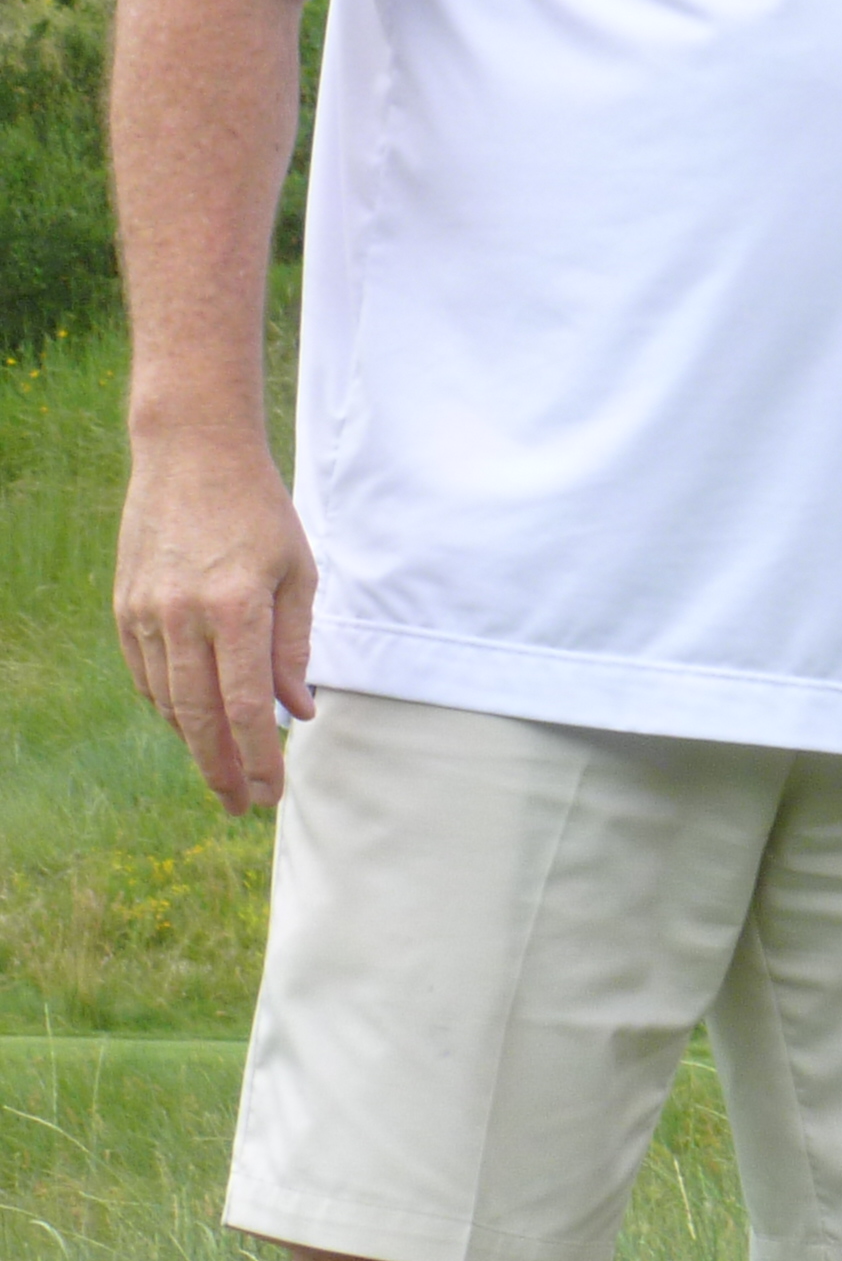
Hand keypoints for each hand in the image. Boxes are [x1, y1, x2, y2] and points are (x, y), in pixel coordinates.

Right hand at [113, 432, 315, 811]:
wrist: (190, 454)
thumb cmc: (259, 511)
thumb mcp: (297, 573)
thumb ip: (294, 647)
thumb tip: (297, 711)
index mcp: (235, 610)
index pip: (244, 709)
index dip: (258, 759)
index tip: (270, 792)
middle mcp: (182, 618)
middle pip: (198, 719)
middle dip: (221, 770)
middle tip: (240, 806)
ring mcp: (145, 614)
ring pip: (167, 701)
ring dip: (194, 744)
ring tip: (222, 772)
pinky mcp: (124, 607)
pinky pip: (144, 675)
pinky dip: (167, 706)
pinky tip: (190, 723)